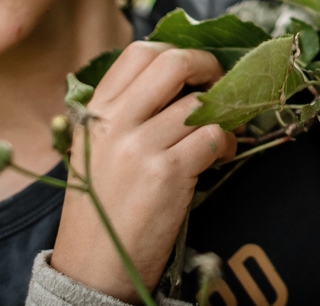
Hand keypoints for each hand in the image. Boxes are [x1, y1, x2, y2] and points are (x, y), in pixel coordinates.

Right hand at [48, 42, 236, 300]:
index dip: (175, 53)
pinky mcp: (168, 173)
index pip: (138, 53)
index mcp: (96, 112)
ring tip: (219, 132)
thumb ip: (125, 113)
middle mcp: (115, 122)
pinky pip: (212, 136)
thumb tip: (176, 80)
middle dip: (207, 67)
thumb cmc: (99, 208)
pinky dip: (225, 143)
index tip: (192, 71)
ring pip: (199, 102)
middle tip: (219, 84)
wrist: (93, 266)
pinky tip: (219, 156)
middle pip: (173, 63)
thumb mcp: (95, 149)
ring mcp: (141, 146)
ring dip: (222, 114)